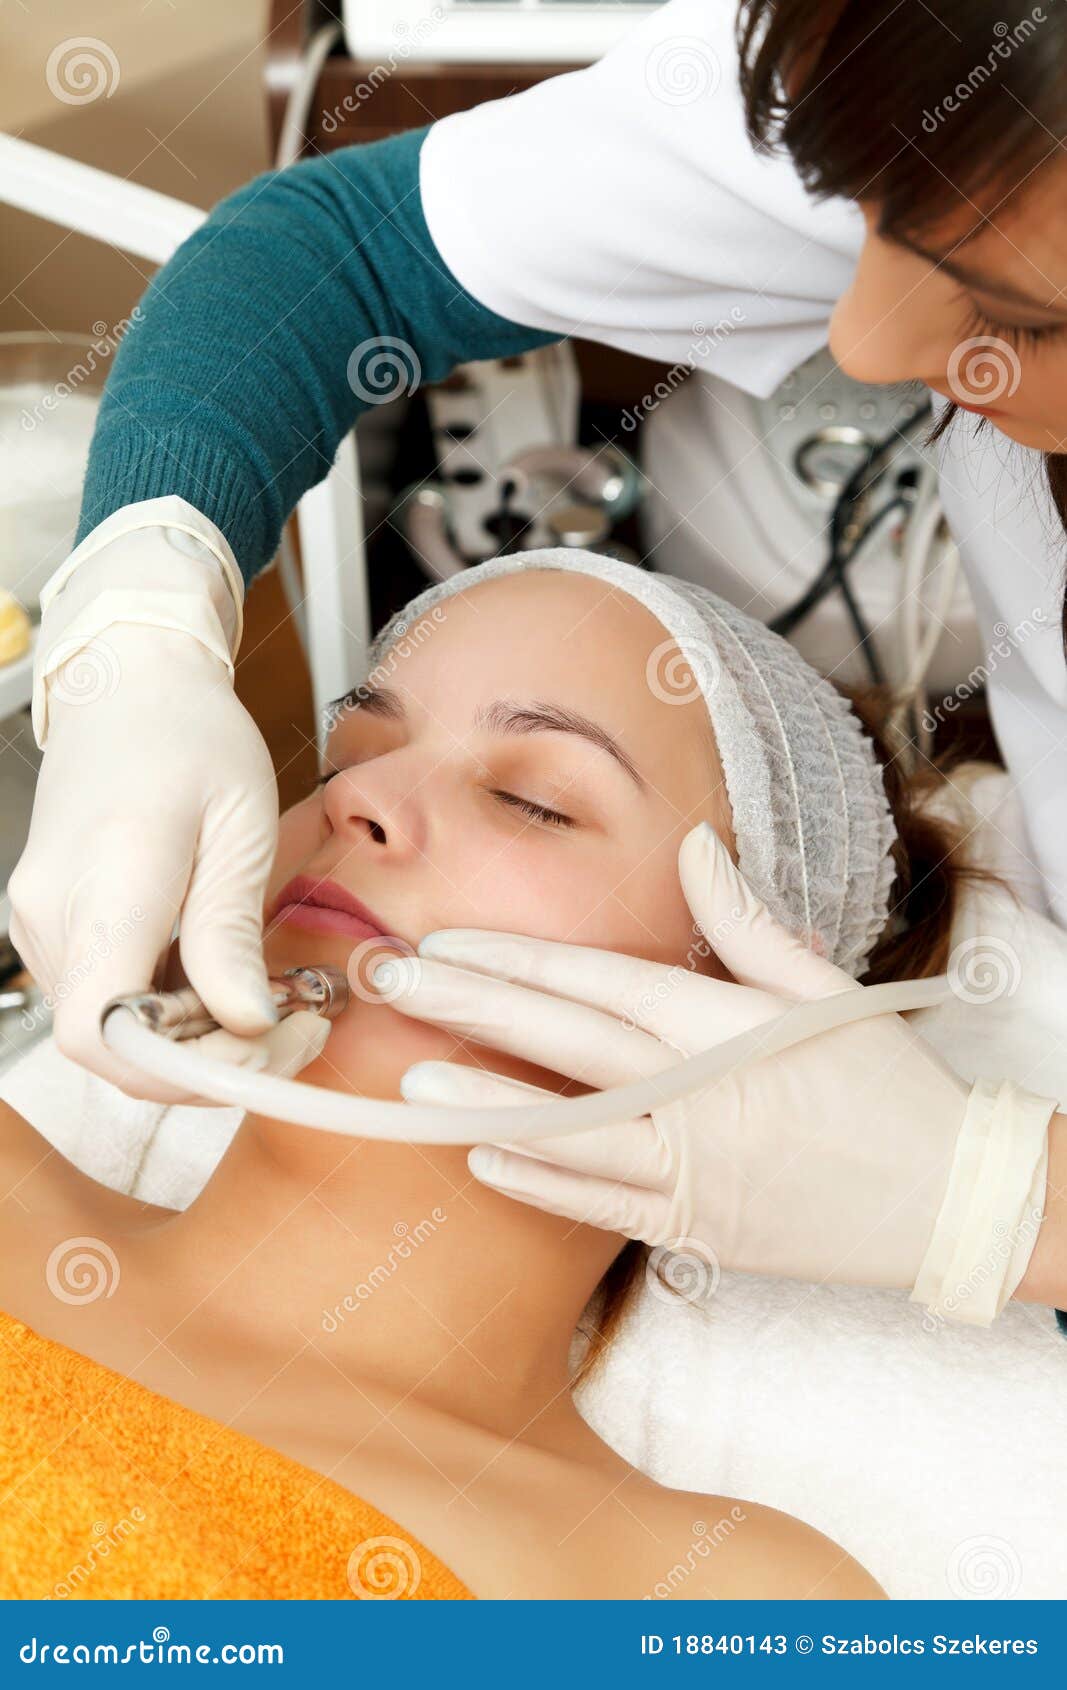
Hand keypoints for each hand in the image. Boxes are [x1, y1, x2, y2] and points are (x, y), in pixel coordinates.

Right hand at [9, 621, 285, 1100]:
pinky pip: (107, 995)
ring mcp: (42, 921)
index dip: (179, 1072)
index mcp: (105, 881)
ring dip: (193, 1040)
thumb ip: (231, 932)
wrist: (130, 686)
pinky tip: (223, 980)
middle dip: (207, 1063)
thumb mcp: (239, 828)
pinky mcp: (53, 924)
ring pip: (110, 1029)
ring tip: (274, 1004)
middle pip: (111, 1044)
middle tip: (296, 1032)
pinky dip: (168, 1010)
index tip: (261, 1052)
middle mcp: (53, 912)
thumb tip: (247, 1025)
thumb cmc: (192, 739)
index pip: (105, 1029)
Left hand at [395, 824, 1047, 1309]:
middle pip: (567, 1045)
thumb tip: (693, 847)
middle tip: (397, 986)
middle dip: (474, 1011)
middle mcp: (697, 1095)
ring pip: (571, 1136)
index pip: (600, 983)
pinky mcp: (697, 1229)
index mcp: (725, 1025)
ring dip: (487, 1109)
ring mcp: (694, 1170)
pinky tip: (485, 1160)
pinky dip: (543, 1184)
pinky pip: (602, 1208)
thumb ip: (743, 921)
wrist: (949, 1197)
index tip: (449, 944)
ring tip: (412, 1090)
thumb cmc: (883, 1082)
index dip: (517, 961)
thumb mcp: (821, 987)